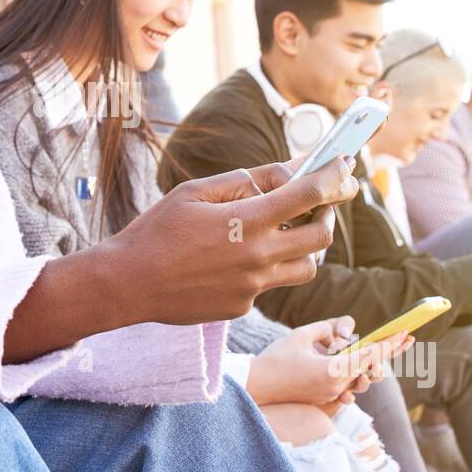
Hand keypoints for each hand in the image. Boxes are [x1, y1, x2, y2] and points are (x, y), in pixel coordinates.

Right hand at [98, 156, 358, 327]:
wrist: (127, 283)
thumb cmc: (156, 230)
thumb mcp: (195, 192)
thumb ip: (244, 181)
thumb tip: (285, 170)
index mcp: (246, 221)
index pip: (309, 195)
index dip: (333, 176)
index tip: (344, 165)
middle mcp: (257, 257)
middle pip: (322, 237)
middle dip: (327, 215)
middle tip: (318, 205)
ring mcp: (252, 287)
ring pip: (306, 267)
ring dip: (305, 247)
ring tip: (283, 233)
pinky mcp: (242, 307)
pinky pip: (270, 286)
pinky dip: (265, 269)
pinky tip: (234, 261)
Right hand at [246, 316, 411, 406]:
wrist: (257, 387)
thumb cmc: (276, 359)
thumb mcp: (301, 336)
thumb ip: (325, 329)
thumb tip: (341, 333)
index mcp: (333, 371)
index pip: (370, 356)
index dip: (390, 344)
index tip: (405, 333)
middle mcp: (336, 386)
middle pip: (371, 368)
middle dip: (388, 353)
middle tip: (406, 340)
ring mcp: (331, 394)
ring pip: (360, 378)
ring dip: (369, 364)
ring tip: (381, 350)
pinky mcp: (324, 397)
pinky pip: (347, 385)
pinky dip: (354, 375)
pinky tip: (361, 367)